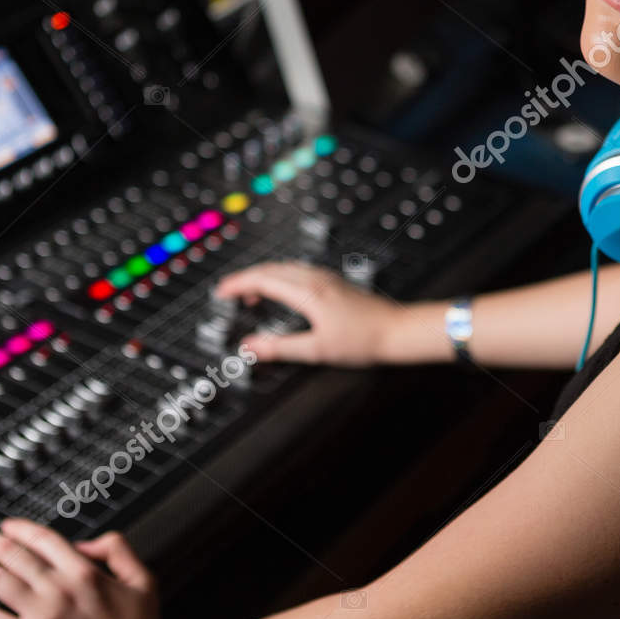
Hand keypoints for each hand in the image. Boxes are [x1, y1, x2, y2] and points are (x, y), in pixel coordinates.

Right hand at [212, 261, 399, 365]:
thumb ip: (280, 348)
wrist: (398, 330)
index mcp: (308, 292)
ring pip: (285, 268)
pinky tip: (281, 293)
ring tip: (251, 296)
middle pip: (271, 268)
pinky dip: (280, 278)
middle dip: (246, 278)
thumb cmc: (364, 341)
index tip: (221, 293)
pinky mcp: (334, 282)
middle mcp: (315, 279)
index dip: (238, 285)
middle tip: (229, 293)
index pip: (263, 279)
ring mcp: (326, 278)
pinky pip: (298, 271)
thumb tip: (250, 348)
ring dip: (263, 277)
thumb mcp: (318, 350)